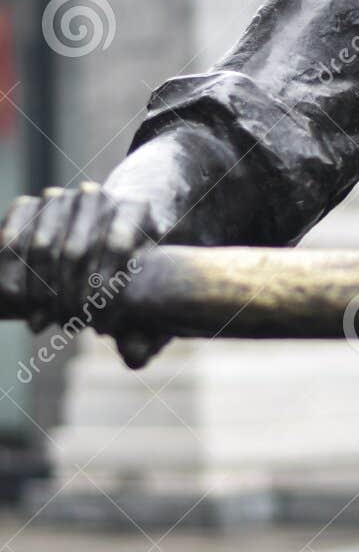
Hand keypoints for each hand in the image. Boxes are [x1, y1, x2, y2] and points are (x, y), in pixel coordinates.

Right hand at [0, 183, 164, 368]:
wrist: (108, 225)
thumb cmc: (136, 264)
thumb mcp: (152, 287)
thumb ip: (147, 323)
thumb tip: (134, 357)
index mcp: (135, 206)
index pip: (118, 246)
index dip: (107, 291)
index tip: (102, 327)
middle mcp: (97, 195)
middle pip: (77, 251)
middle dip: (70, 297)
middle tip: (70, 326)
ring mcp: (61, 196)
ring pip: (42, 247)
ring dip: (39, 291)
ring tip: (44, 322)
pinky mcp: (31, 204)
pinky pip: (12, 238)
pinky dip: (11, 272)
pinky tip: (17, 302)